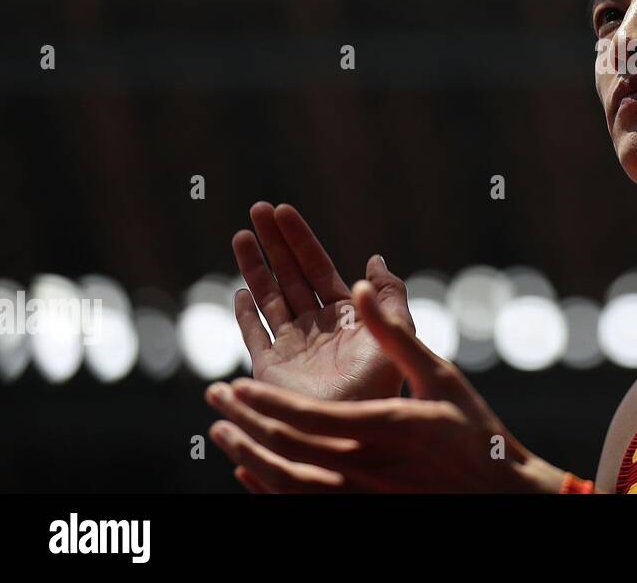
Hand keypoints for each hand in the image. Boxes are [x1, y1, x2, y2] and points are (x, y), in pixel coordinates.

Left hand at [206, 279, 566, 492]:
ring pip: (284, 479)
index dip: (262, 404)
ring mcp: (357, 494)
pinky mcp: (357, 507)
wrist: (496, 496)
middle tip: (213, 399)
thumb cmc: (473, 430)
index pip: (303, 421)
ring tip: (219, 433)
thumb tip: (362, 278)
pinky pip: (300, 502)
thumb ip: (393, 329)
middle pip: (284, 449)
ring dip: (247, 452)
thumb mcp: (439, 373)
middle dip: (244, 421)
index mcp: (380, 430)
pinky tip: (247, 470)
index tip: (232, 386)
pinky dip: (267, 485)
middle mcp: (361, 468)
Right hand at [231, 202, 412, 400]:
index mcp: (345, 315)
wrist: (355, 427)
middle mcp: (316, 326)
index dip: (300, 239)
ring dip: (254, 268)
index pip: (317, 267)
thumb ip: (389, 294)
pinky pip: (254, 335)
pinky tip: (238, 293)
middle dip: (273, 243)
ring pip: (268, 298)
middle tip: (257, 208)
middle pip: (289, 275)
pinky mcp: (271, 369)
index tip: (283, 210)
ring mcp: (291, 346)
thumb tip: (375, 258)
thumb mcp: (398, 331)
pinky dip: (245, 315)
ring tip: (241, 236)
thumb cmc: (383, 384)